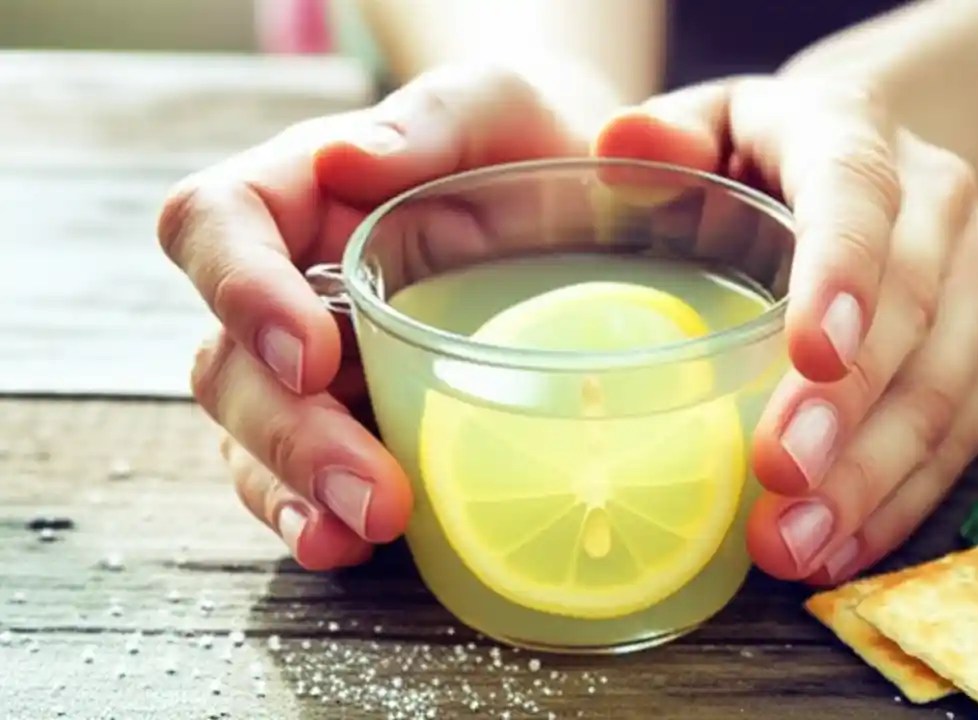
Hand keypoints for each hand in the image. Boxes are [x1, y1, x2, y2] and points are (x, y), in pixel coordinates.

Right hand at [157, 65, 589, 569]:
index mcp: (296, 193)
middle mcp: (284, 284)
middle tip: (373, 489)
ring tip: (367, 532)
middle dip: (292, 433)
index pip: (214, 225)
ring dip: (299, 491)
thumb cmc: (518, 146)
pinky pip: (297, 480)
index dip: (239, 290)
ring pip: (252, 435)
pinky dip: (315, 517)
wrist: (570, 213)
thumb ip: (434, 121)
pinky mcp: (347, 422)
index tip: (311, 352)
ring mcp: (309, 365)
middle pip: (229, 360)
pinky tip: (352, 547)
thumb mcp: (491, 106)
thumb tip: (351, 160)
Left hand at [593, 75, 977, 585]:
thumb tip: (618, 150)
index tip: (809, 354)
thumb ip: (668, 135)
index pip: (856, 197)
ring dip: (870, 480)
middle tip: (780, 482)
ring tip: (795, 546)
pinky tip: (841, 549)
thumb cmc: (774, 153)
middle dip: (845, 411)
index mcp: (856, 134)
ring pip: (940, 392)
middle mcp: (940, 202)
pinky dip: (901, 502)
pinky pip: (960, 437)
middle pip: (908, 313)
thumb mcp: (715, 121)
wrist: (888, 163)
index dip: (842, 275)